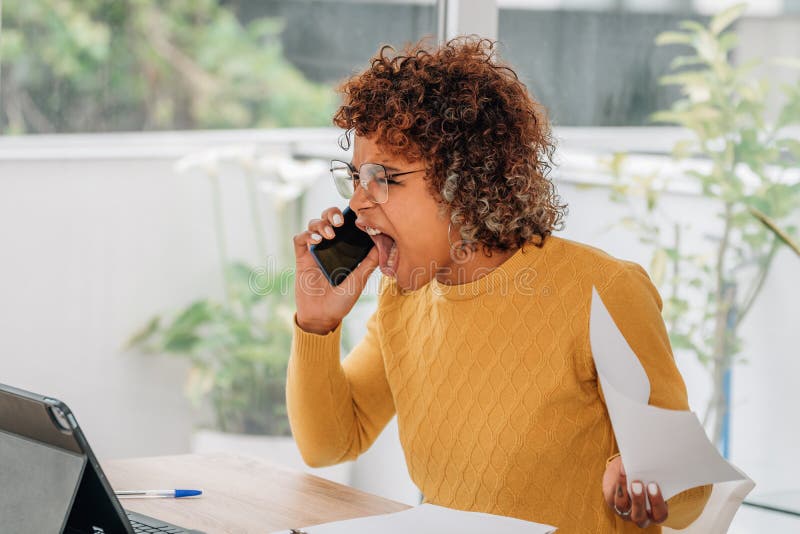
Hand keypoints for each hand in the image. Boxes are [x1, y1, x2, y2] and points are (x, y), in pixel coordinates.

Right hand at [293, 206, 378, 334]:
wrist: (323, 317)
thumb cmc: (342, 300)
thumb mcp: (360, 279)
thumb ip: (370, 261)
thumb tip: (384, 242)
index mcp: (345, 248)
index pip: (345, 224)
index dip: (349, 215)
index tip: (356, 215)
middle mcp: (330, 246)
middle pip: (327, 218)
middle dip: (332, 213)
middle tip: (340, 222)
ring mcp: (315, 251)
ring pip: (313, 224)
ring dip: (321, 224)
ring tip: (329, 235)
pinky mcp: (302, 258)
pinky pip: (299, 239)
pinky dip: (307, 235)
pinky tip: (317, 241)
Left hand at [602, 456, 667, 527]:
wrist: (628, 478)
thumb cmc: (647, 480)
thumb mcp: (653, 482)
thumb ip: (654, 478)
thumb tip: (652, 462)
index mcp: (656, 514)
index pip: (660, 514)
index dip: (657, 502)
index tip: (654, 485)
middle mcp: (641, 517)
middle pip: (639, 516)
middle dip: (638, 500)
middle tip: (637, 483)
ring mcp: (624, 511)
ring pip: (622, 506)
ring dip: (623, 489)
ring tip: (626, 472)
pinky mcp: (612, 502)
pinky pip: (613, 494)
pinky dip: (617, 481)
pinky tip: (621, 470)